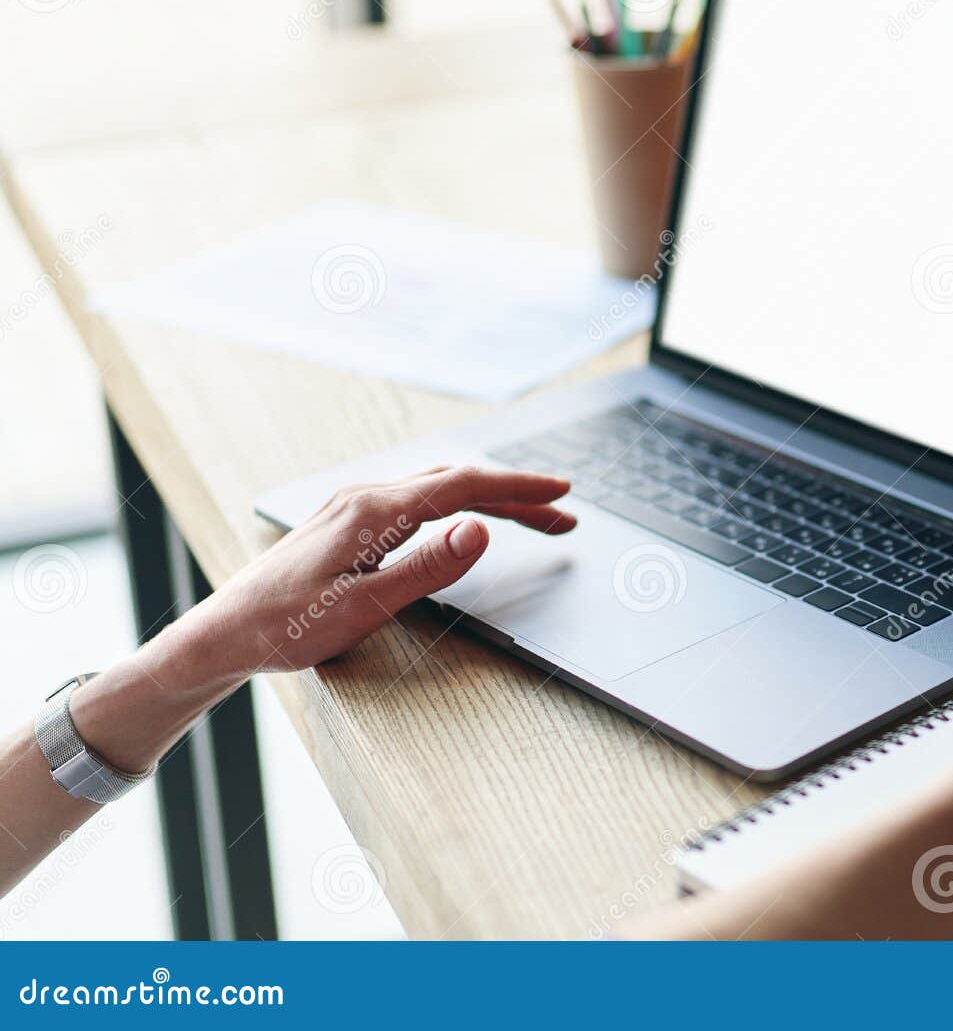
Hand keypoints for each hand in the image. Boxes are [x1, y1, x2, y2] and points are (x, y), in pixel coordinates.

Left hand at [171, 466, 574, 682]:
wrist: (224, 634)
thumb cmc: (285, 628)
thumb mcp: (364, 606)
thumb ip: (427, 567)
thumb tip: (481, 529)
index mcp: (374, 512)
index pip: (465, 486)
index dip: (519, 488)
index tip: (562, 493)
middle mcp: (366, 498)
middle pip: (458, 481)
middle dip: (517, 494)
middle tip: (564, 513)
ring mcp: (355, 507)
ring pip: (439, 488)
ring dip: (491, 499)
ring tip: (534, 519)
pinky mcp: (349, 522)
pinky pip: (418, 499)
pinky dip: (460, 504)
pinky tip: (469, 519)